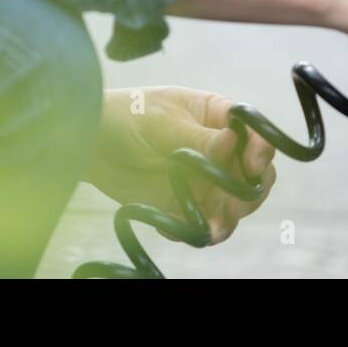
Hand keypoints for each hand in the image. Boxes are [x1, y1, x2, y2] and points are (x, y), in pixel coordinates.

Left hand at [83, 86, 276, 244]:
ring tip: (215, 225)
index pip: (254, 136)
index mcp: (217, 119)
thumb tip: (233, 142)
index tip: (253, 164)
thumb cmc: (126, 116)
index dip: (261, 151)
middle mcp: (218, 152)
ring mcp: (203, 181)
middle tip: (233, 202)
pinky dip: (203, 230)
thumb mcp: (161, 120)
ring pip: (234, 205)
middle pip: (254, 176)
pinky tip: (191, 229)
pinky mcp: (184, 206)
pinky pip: (204, 224)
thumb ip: (198, 137)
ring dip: (231, 216)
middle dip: (251, 191)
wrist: (87, 142)